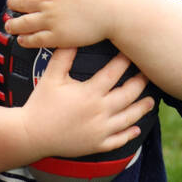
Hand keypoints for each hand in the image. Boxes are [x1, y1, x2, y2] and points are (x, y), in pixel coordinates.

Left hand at [5, 0, 119, 48]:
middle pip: (18, 3)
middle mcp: (47, 1)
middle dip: (13, 4)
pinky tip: (22, 40)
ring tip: (11, 26)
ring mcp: (51, 20)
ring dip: (13, 24)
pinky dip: (25, 40)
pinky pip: (34, 40)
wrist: (117, 8)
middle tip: (12, 7)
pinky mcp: (58, 37)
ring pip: (22, 23)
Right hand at [18, 47, 154, 160]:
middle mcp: (100, 111)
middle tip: (149, 74)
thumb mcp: (51, 76)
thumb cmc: (40, 104)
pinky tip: (136, 128)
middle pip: (128, 94)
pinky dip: (129, 134)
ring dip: (141, 108)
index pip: (115, 72)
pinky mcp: (96, 145)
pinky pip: (118, 140)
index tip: (133, 53)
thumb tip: (74, 35)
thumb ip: (64, 55)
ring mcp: (100, 130)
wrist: (31, 135)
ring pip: (129, 118)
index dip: (125, 61)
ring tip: (150, 101)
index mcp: (90, 92)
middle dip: (140, 82)